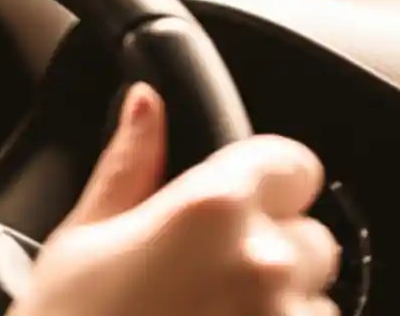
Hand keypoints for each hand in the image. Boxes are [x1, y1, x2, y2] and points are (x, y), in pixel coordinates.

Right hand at [10, 83, 339, 315]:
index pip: (293, 162)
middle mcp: (263, 263)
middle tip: (201, 278)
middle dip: (269, 250)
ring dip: (277, 307)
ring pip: (315, 301)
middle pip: (310, 235)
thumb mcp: (84, 237)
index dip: (264, 177)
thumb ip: (129, 163)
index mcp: (209, 209)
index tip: (237, 198)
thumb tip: (144, 103)